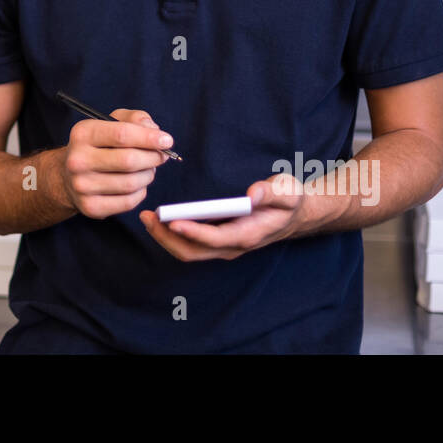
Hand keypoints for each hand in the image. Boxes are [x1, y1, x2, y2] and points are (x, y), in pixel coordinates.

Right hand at [55, 109, 171, 218]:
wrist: (68, 175)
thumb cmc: (98, 145)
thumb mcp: (110, 122)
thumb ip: (135, 119)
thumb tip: (154, 130)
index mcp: (83, 134)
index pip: (122, 134)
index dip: (149, 138)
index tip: (167, 141)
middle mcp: (78, 160)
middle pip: (129, 160)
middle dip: (153, 158)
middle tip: (162, 156)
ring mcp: (82, 186)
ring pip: (131, 183)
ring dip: (148, 175)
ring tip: (148, 169)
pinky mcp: (90, 207)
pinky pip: (128, 202)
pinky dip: (140, 192)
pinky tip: (137, 184)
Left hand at [139, 172, 306, 260]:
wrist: (295, 215)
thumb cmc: (289, 201)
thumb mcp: (287, 191)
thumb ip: (271, 192)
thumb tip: (253, 193)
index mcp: (248, 234)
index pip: (214, 239)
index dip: (192, 232)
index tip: (172, 221)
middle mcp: (232, 246)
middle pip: (193, 251)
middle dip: (167, 237)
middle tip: (148, 217)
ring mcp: (224, 246)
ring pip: (189, 251)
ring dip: (165, 238)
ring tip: (148, 218)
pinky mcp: (218, 241)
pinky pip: (191, 245)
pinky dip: (172, 235)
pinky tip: (160, 219)